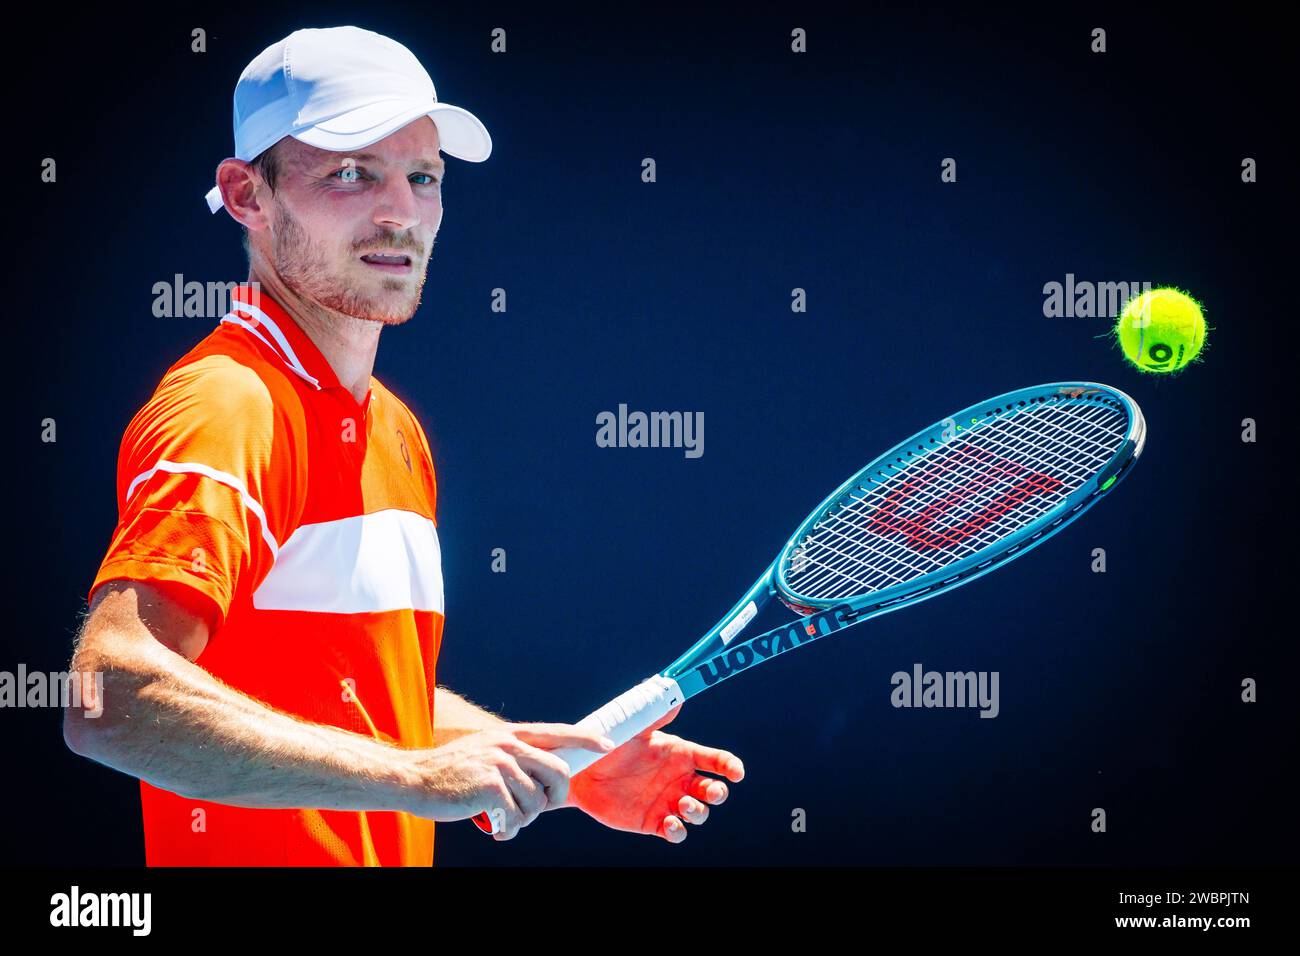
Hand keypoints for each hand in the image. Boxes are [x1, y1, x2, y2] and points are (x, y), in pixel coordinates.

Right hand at [404, 723, 612, 839]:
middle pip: (558, 773)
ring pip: (537, 802)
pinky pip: (517, 816)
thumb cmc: (452, 773)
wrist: (414, 779)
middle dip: (554, 798)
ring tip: (504, 818)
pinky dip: (509, 829)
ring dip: (524, 819)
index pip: (558, 732)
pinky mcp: (491, 786)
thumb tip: (548, 777)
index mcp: (510, 735)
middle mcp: (509, 745)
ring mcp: (500, 764)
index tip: (606, 744)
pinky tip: (495, 828)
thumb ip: (516, 757)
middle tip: (538, 809)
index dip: (585, 738)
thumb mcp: (487, 751)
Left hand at [564, 707, 744, 842]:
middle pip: (713, 790)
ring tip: (683, 804)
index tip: (737, 772)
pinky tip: (670, 824)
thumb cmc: (611, 743)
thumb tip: (678, 698)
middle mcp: (679, 779)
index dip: (730, 766)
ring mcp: (668, 801)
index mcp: (681, 754)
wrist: (583, 771)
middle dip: (718, 793)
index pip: (715, 760)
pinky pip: (675, 832)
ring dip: (698, 812)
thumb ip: (656, 715)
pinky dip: (678, 831)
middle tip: (710, 791)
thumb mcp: (634, 727)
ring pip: (698, 813)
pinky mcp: (653, 821)